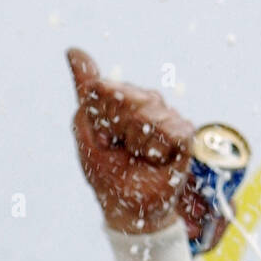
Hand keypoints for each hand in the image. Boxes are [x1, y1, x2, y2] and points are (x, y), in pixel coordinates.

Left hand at [68, 48, 193, 234]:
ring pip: (155, 115)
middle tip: (123, 148)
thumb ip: (85, 90)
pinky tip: (158, 158)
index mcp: (124, 100)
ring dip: (143, 142)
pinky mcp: (186, 136)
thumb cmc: (108, 173)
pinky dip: (162, 149)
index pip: (112, 88)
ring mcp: (170, 118)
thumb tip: (73, 50)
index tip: (105, 135)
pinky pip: (176, 131)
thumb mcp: (89, 134)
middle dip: (124, 129)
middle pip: (135, 99)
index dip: (106, 113)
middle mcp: (149, 104)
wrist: (131, 210)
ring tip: (142, 156)